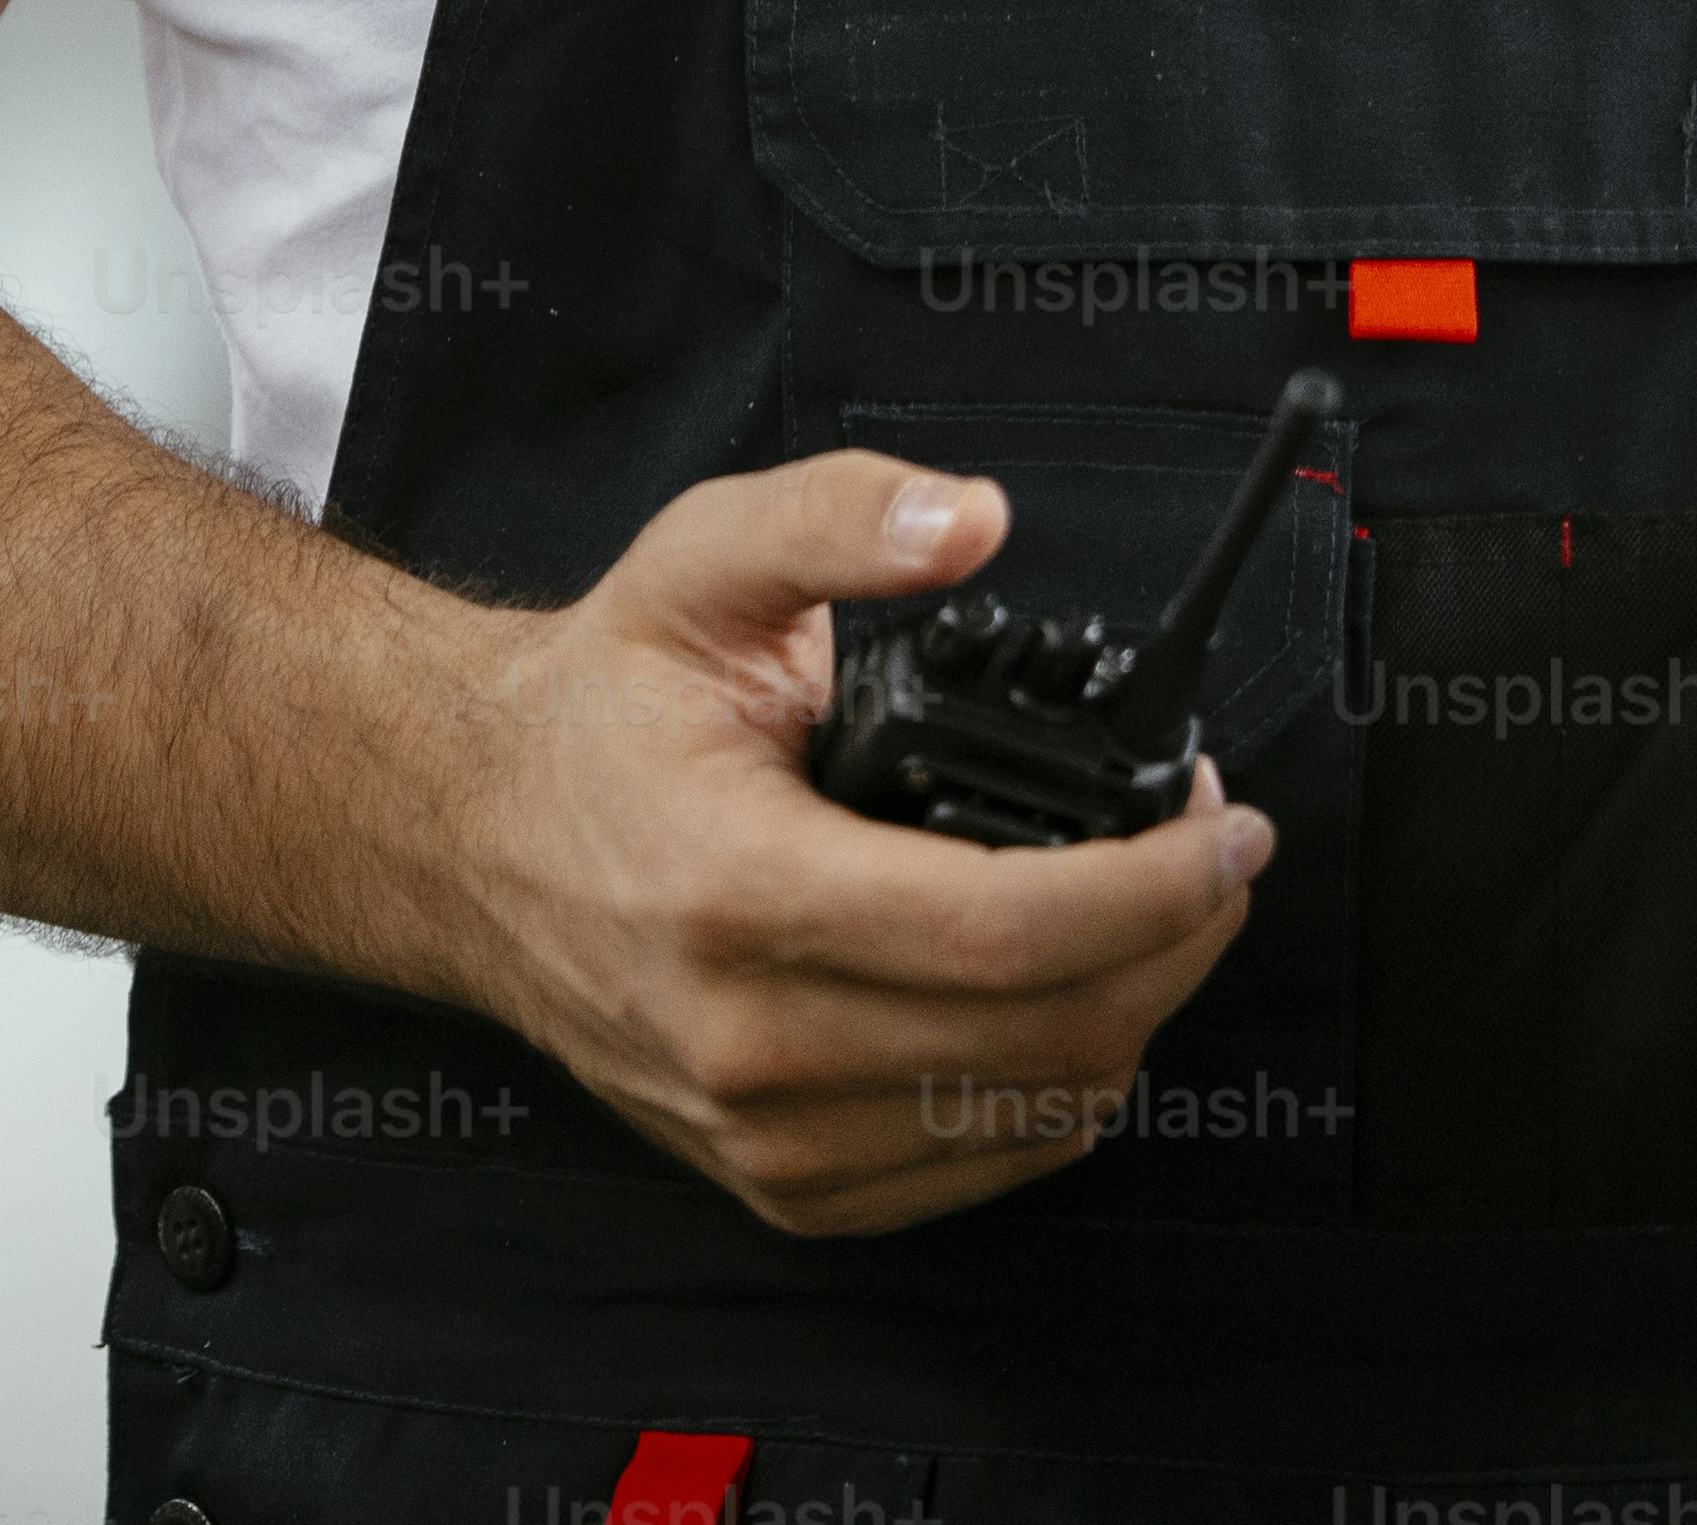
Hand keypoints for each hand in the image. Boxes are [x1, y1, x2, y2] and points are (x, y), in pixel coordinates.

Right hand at [407, 449, 1267, 1235]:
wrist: (471, 835)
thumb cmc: (596, 712)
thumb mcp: (702, 561)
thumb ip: (840, 516)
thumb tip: (973, 519)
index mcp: (737, 889)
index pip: (1005, 931)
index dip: (1153, 888)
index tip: (1226, 830)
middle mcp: (748, 1036)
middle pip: (1047, 1033)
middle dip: (1178, 941)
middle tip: (1213, 856)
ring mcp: (764, 1130)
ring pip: (1032, 1112)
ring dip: (1135, 1014)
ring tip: (1154, 913)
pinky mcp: (779, 1180)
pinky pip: (978, 1164)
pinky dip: (1059, 1090)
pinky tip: (1069, 1000)